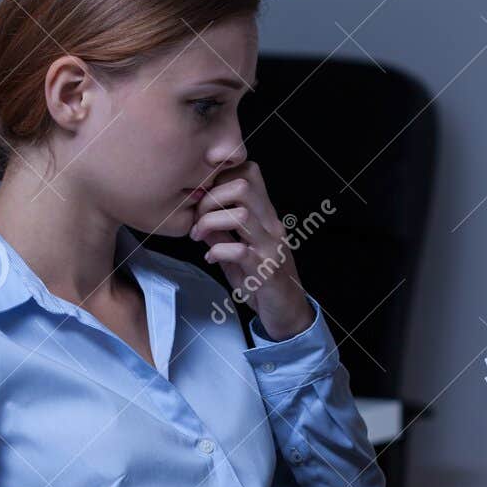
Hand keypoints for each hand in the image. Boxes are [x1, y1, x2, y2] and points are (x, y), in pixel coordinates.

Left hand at [190, 160, 314, 339]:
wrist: (288, 314)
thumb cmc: (263, 282)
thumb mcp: (237, 252)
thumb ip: (220, 232)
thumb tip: (198, 215)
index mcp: (266, 217)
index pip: (249, 173)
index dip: (220, 178)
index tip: (202, 199)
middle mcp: (271, 227)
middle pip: (243, 185)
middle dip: (211, 198)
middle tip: (197, 219)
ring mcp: (270, 248)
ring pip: (240, 214)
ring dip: (210, 222)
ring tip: (199, 236)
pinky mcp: (266, 272)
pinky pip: (239, 251)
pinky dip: (217, 252)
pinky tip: (211, 259)